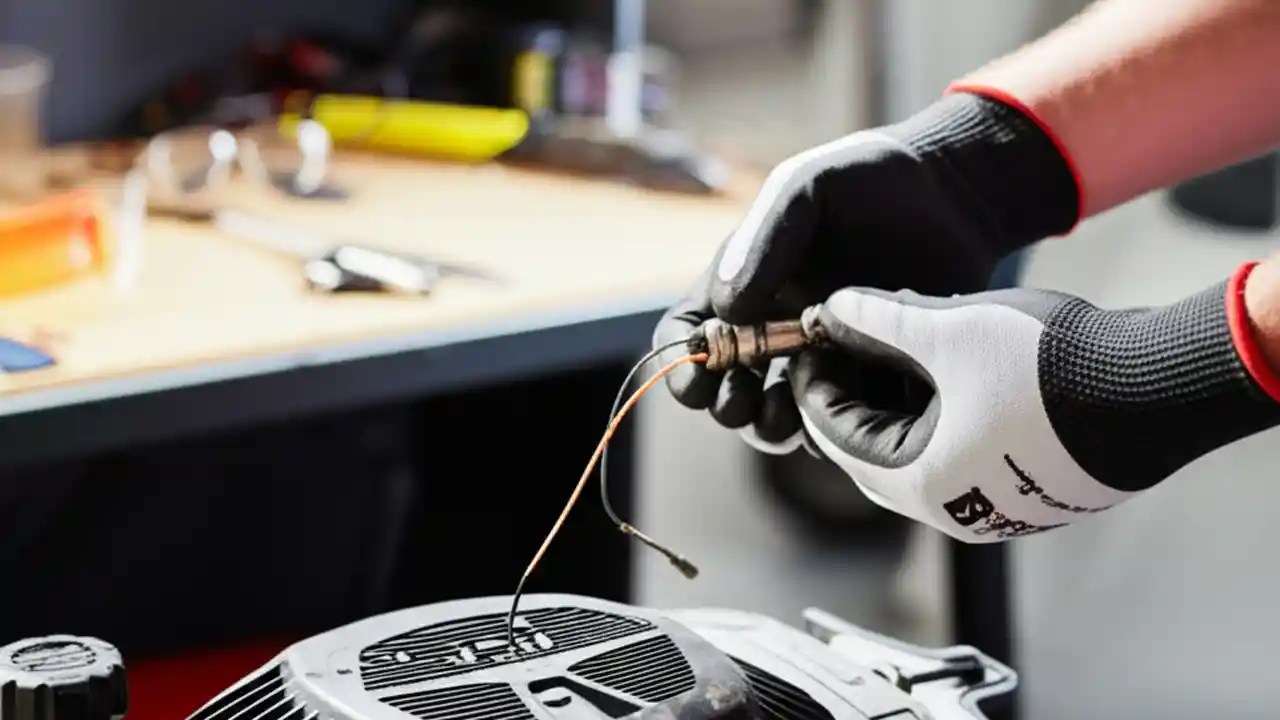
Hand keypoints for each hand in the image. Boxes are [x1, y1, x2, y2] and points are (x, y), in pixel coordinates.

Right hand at [654, 91, 1079, 453]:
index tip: (698, 380)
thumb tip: (726, 311)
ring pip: (778, 417)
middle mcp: (773, 329)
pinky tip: (844, 410)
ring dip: (771, 427)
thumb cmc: (866, 180)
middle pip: (726, 390)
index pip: (686, 335)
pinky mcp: (869, 377)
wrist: (952, 196)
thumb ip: (762, 241)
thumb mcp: (803, 191)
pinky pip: (840, 422)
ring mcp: (821, 358)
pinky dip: (832, 428)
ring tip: (787, 413)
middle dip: (726, 406)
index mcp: (743, 286)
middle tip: (743, 401)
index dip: (680, 365)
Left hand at [792, 265, 1279, 541]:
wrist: (1155, 390)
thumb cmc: (1047, 367)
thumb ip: (880, 320)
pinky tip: (941, 366)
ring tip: (893, 342)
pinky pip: (958, 455)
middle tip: (845, 341)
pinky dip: (937, 414)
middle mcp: (950, 510)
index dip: (813, 382)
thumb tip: (832, 307)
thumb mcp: (948, 331)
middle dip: (854, 392)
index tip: (807, 339)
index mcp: (919, 483)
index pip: (834, 434)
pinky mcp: (1025, 491)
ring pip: (917, 451)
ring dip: (897, 401)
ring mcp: (991, 506)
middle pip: (870, 449)